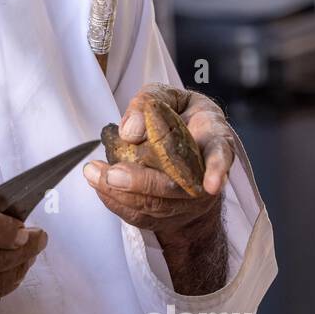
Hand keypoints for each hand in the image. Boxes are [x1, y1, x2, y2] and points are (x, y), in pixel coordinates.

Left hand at [83, 83, 233, 249]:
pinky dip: (117, 203)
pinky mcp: (169, 215)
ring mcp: (188, 201)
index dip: (217, 170)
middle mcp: (204, 177)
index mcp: (214, 140)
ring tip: (93, 173)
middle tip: (111, 174)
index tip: (211, 186)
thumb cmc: (177, 117)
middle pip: (178, 188)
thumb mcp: (167, 97)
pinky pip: (142, 217)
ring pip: (157, 206)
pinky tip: (98, 186)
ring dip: (121, 193)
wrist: (182, 147)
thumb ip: (148, 103)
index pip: (221, 155)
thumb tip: (129, 132)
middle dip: (144, 183)